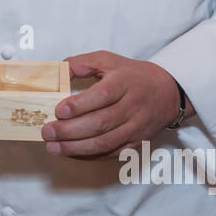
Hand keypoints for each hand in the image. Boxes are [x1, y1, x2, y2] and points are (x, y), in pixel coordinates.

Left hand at [42, 51, 185, 157]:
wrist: (167, 92)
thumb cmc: (132, 75)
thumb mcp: (108, 60)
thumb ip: (81, 63)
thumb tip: (57, 73)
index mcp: (125, 83)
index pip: (103, 96)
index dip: (79, 105)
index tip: (59, 110)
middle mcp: (132, 107)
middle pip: (101, 123)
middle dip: (70, 131)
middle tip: (47, 132)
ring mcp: (135, 128)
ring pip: (104, 143)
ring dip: (75, 148)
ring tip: (53, 147)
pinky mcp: (136, 143)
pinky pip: (110, 153)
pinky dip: (88, 156)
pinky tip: (70, 152)